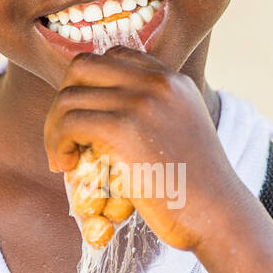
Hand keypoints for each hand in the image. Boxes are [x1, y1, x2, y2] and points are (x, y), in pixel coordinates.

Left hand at [43, 47, 241, 252]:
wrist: (218, 216)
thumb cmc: (196, 190)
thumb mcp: (180, 134)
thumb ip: (149, 114)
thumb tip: (99, 117)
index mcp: (174, 80)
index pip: (114, 56)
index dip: (88, 86)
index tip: (84, 120)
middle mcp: (159, 82)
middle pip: (82, 66)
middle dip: (63, 101)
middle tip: (63, 138)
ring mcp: (142, 102)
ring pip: (69, 97)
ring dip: (54, 129)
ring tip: (62, 159)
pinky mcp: (124, 129)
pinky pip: (70, 123)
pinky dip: (58, 144)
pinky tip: (66, 166)